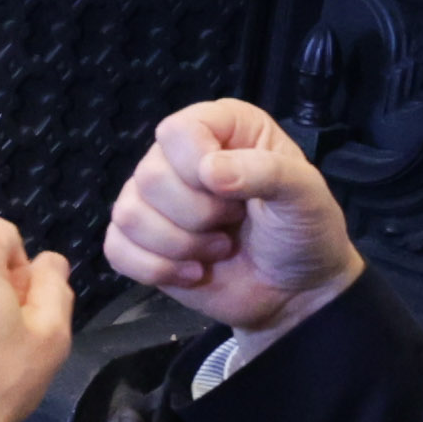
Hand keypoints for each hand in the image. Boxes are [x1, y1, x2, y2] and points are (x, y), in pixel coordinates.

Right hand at [101, 98, 361, 339]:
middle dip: (197, 216)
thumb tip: (209, 172)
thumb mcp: (306, 195)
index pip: (176, 131)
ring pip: (129, 216)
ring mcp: (154, 201)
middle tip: (233, 223)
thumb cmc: (305, 232)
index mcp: (220, 129)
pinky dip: (156, 269)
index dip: (196, 164)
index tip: (232, 192)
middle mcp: (179, 158)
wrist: (297, 292)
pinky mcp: (140, 242)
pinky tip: (192, 272)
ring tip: (219, 248)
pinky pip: (116, 248)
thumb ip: (266, 172)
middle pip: (149, 178)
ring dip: (181, 245)